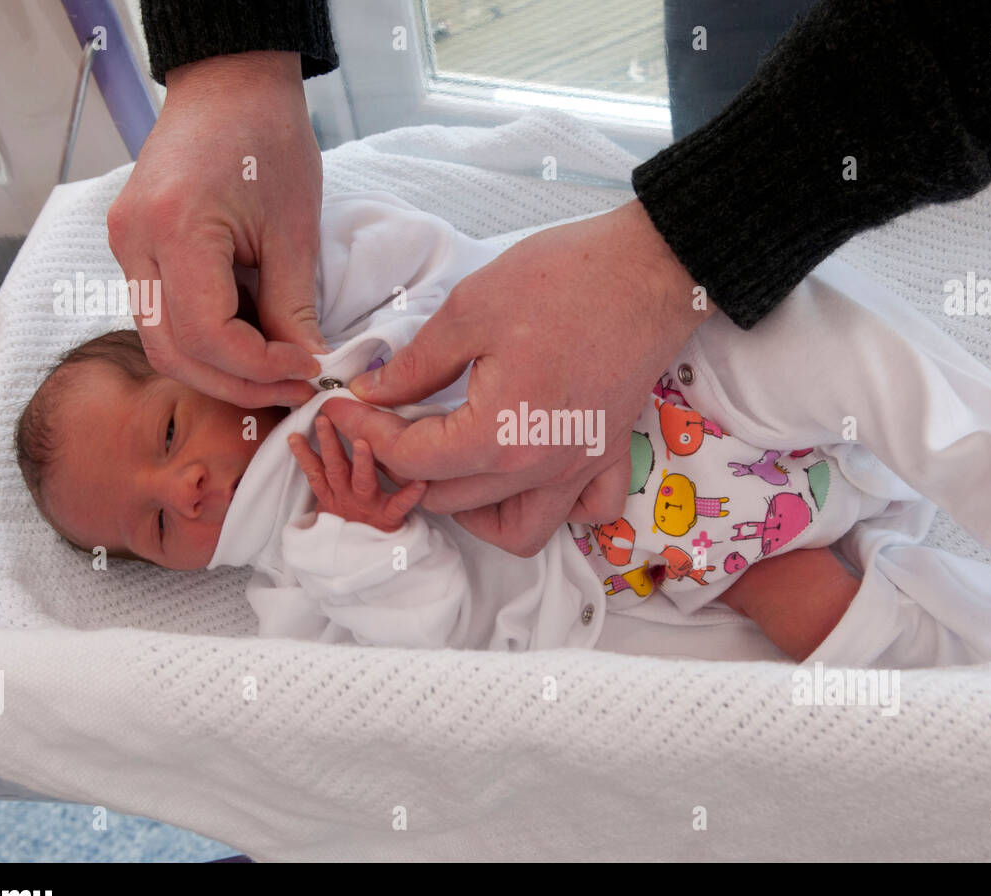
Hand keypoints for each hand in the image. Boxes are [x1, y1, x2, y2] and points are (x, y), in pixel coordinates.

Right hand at [107, 51, 325, 408]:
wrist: (229, 86)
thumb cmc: (267, 141)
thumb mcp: (294, 228)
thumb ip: (294, 307)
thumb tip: (309, 367)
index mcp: (174, 229)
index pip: (208, 335)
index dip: (261, 367)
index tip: (309, 369)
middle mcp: (133, 242)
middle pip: (174, 352)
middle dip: (238, 384)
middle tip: (294, 390)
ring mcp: (125, 245)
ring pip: (161, 343)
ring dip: (219, 370)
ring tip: (277, 375)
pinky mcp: (133, 248)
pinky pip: (162, 316)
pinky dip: (206, 342)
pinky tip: (251, 347)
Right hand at [288, 416, 427, 532]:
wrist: (364, 561)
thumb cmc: (352, 527)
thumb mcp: (331, 511)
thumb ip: (326, 486)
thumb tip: (312, 463)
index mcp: (334, 496)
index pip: (315, 472)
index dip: (304, 455)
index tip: (294, 436)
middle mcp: (348, 498)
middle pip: (335, 468)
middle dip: (329, 444)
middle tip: (324, 421)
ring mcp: (368, 507)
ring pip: (362, 482)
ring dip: (361, 461)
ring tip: (362, 442)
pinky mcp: (389, 518)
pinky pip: (401, 505)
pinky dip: (410, 495)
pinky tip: (421, 482)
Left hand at [319, 199, 707, 555]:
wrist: (649, 269)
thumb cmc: (564, 280)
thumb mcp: (470, 310)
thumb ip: (415, 364)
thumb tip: (372, 391)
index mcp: (499, 434)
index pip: (412, 459)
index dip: (365, 433)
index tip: (341, 408)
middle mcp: (541, 468)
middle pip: (451, 500)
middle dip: (404, 470)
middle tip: (383, 427)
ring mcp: (579, 468)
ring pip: (518, 531)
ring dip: (474, 514)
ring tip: (450, 470)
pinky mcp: (609, 454)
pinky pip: (583, 513)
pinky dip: (554, 510)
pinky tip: (527, 476)